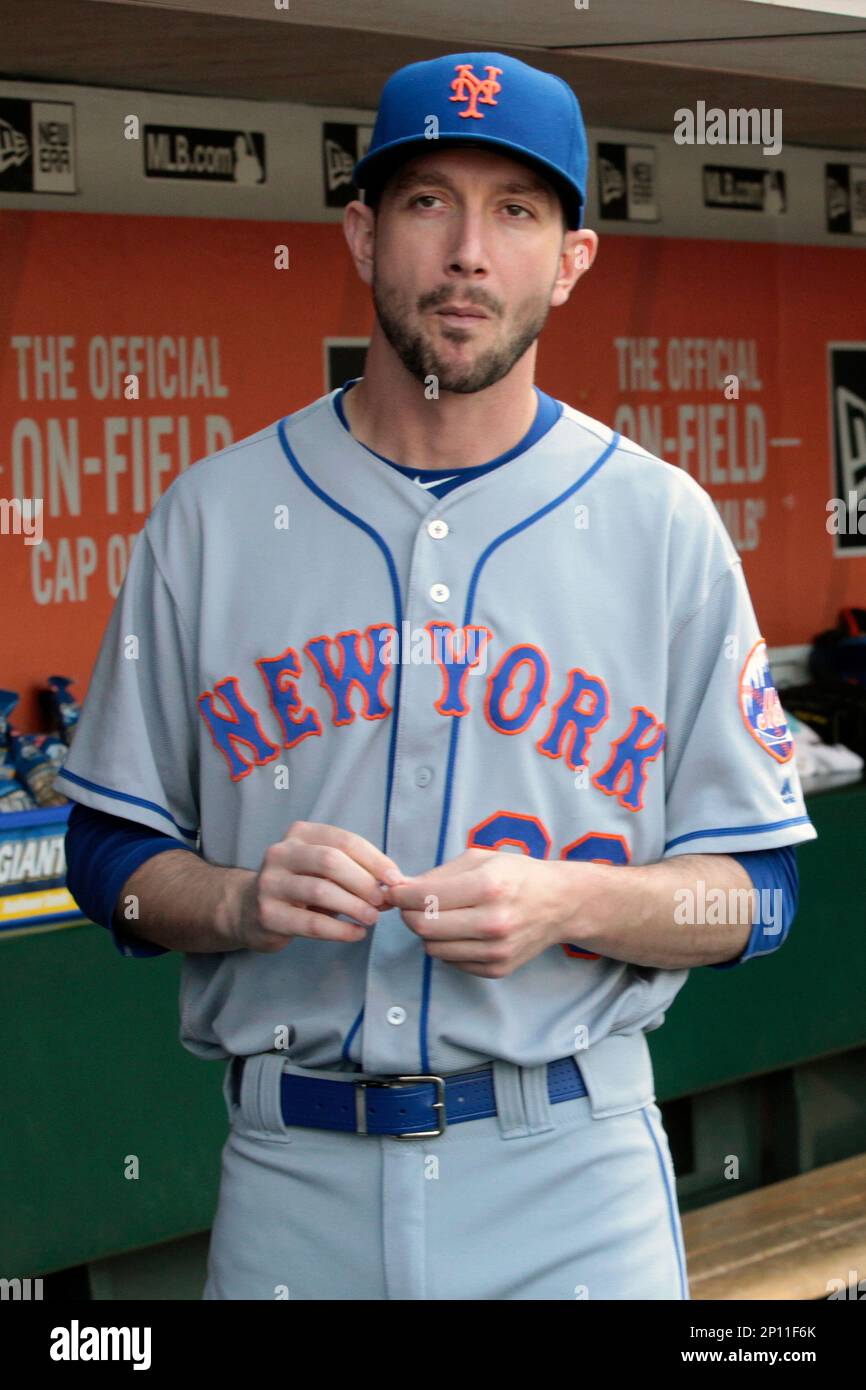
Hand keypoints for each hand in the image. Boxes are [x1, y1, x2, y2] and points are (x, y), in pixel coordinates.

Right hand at [232, 821, 403, 952]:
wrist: (247, 909)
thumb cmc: (299, 887)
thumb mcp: (324, 871)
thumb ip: (355, 873)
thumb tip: (393, 886)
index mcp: (300, 834)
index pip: (344, 840)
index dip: (374, 859)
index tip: (395, 878)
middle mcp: (281, 853)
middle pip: (331, 861)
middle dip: (363, 881)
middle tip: (382, 900)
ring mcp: (270, 883)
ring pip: (320, 890)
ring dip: (353, 906)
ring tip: (372, 919)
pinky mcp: (268, 914)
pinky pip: (311, 923)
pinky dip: (340, 930)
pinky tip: (356, 933)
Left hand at [382, 848, 584, 978]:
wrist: (560, 903)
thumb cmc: (517, 875)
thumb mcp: (480, 858)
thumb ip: (438, 874)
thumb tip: (398, 888)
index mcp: (488, 886)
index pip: (423, 897)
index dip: (399, 894)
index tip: (393, 890)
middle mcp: (493, 921)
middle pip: (423, 926)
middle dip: (408, 914)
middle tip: (411, 904)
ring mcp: (496, 950)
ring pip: (433, 948)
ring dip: (427, 932)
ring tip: (440, 916)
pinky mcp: (498, 969)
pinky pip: (451, 962)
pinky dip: (447, 947)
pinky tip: (460, 931)